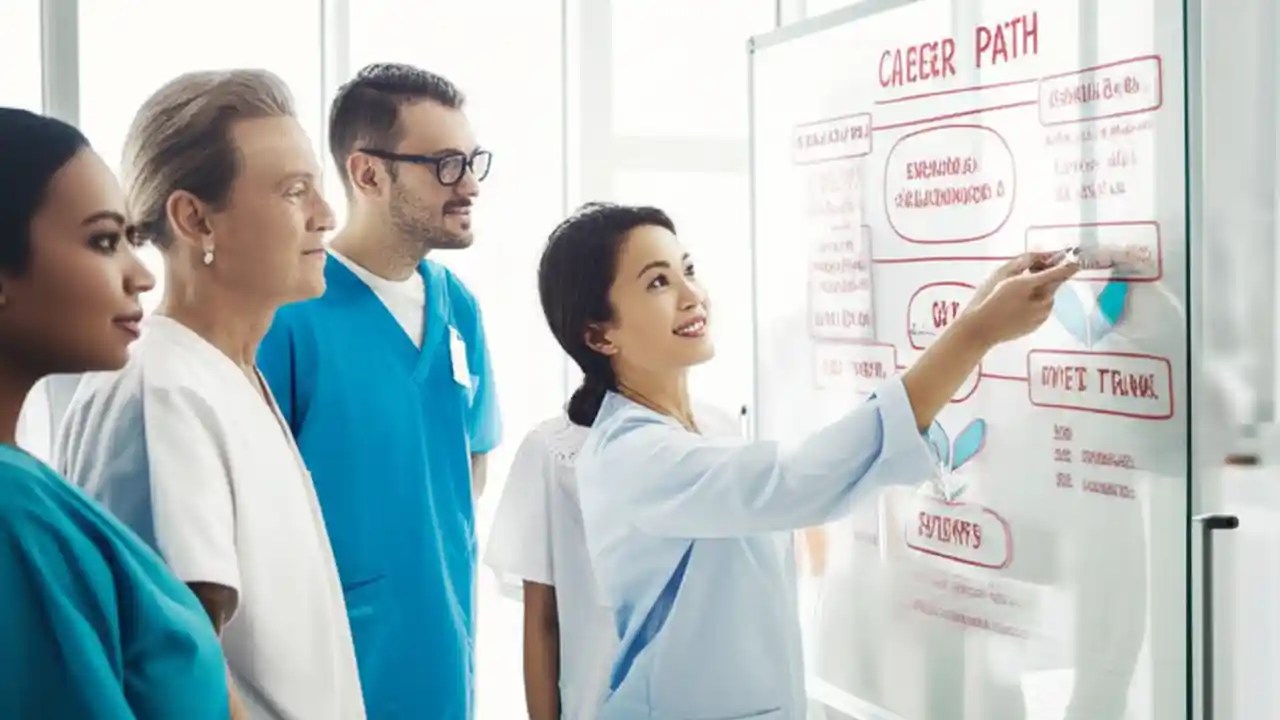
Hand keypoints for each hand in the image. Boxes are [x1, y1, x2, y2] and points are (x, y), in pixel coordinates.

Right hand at [964, 253, 1078, 346]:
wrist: (980, 330)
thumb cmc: (987, 299)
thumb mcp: (1002, 274)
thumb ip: (1024, 262)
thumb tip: (1040, 256)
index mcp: (1036, 287)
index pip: (1059, 273)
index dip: (1068, 265)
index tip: (1075, 261)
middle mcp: (1043, 303)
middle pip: (1052, 285)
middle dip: (1045, 276)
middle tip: (1029, 271)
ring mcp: (1041, 317)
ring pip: (1046, 297)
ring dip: (1039, 291)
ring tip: (1017, 290)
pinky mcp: (1036, 326)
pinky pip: (1039, 309)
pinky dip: (1033, 303)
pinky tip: (1015, 305)